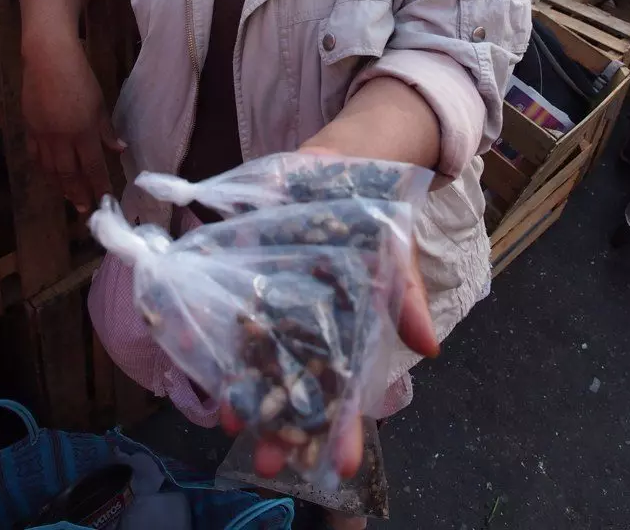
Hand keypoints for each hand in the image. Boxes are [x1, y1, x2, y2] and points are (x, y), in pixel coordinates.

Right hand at [22, 31, 125, 212]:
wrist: (48, 59)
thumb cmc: (80, 77)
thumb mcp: (100, 103)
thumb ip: (107, 130)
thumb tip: (120, 149)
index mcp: (83, 132)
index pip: (94, 166)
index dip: (99, 185)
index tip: (105, 199)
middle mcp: (62, 139)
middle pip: (70, 173)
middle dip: (78, 193)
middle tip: (84, 208)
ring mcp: (43, 135)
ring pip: (50, 169)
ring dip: (60, 186)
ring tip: (68, 198)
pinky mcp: (29, 128)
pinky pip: (35, 155)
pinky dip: (42, 169)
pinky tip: (48, 175)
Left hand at [221, 152, 437, 478]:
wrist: (346, 163)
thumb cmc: (377, 216)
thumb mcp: (396, 254)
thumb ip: (405, 299)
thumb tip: (428, 347)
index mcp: (348, 330)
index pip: (348, 390)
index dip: (344, 428)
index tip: (342, 465)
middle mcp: (309, 325)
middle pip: (296, 386)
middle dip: (283, 425)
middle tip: (267, 462)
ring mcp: (277, 302)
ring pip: (260, 357)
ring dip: (246, 390)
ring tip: (230, 420)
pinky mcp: (250, 271)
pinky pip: (232, 308)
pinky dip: (216, 331)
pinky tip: (200, 357)